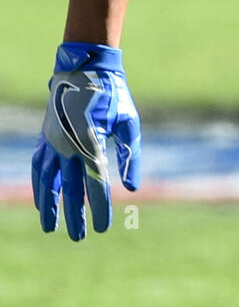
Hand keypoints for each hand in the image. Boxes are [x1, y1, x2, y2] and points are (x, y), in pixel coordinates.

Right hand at [32, 43, 140, 240]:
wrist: (85, 68)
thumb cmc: (113, 95)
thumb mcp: (130, 122)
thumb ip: (132, 155)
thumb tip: (132, 188)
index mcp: (92, 140)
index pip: (96, 183)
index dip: (99, 207)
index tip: (103, 228)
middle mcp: (68, 144)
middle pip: (70, 188)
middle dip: (74, 215)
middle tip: (79, 238)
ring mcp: (53, 140)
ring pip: (48, 181)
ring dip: (49, 206)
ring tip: (51, 229)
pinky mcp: (45, 136)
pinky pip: (38, 166)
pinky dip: (39, 186)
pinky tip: (41, 202)